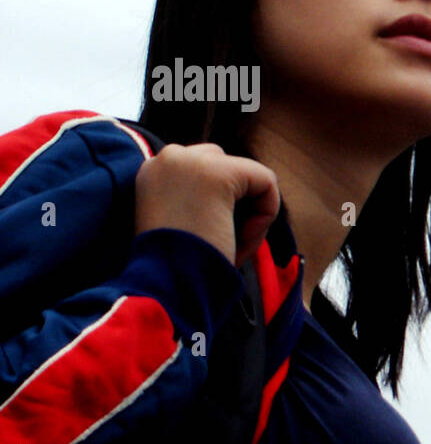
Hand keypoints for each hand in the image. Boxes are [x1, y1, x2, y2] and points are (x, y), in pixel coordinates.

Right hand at [133, 143, 280, 267]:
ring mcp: (192, 160)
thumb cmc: (176, 269)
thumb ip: (201, 201)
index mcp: (151, 172)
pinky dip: (267, 213)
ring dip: (251, 213)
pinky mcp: (220, 172)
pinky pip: (266, 182)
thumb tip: (237, 193)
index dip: (221, 206)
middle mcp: (166, 158)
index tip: (209, 238)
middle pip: (228, 166)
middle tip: (226, 242)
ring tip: (233, 245)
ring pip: (249, 176)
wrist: (166, 285)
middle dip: (238, 204)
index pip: (205, 171)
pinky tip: (244, 238)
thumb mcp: (181, 225)